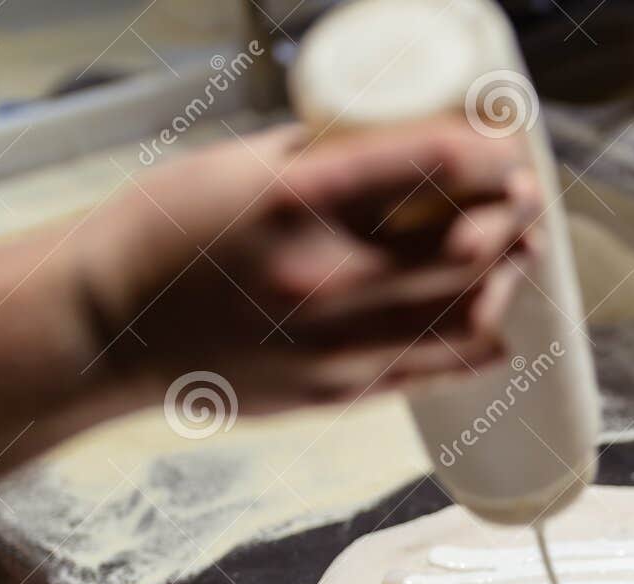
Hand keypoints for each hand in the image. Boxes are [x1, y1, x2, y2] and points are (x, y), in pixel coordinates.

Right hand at [73, 117, 542, 409]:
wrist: (106, 331)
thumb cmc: (164, 234)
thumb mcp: (238, 165)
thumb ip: (325, 157)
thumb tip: (407, 142)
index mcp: (299, 198)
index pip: (438, 166)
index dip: (493, 156)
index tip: (508, 151)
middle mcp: (325, 273)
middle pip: (467, 243)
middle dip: (513, 218)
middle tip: (527, 202)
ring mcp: (334, 341)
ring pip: (464, 311)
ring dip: (504, 280)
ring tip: (516, 258)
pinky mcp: (335, 391)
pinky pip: (434, 369)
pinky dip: (479, 343)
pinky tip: (497, 325)